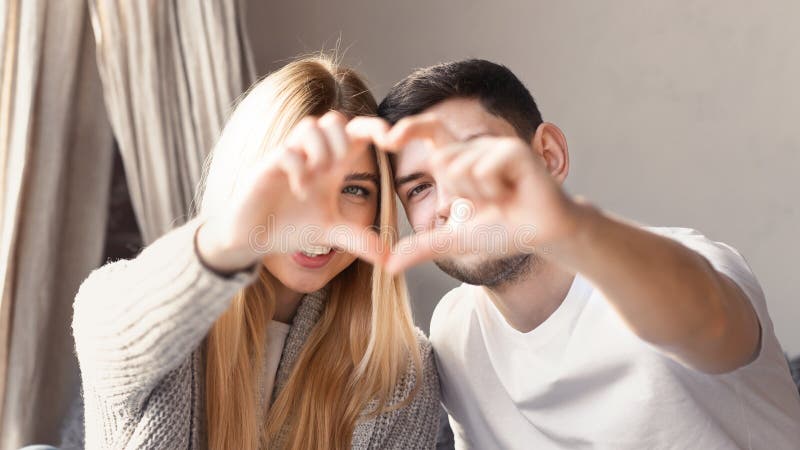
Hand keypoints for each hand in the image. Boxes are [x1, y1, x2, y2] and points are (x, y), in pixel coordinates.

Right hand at [197, 111, 390, 272]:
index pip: (355, 133)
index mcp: (330, 166)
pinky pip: (286, 152)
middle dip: (344, 138)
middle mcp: (311, 156)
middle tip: (339, 168)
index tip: (392, 137)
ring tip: (317, 180)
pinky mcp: (266, 167)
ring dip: (321, 151)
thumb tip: (389, 258)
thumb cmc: (291, 227)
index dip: (374, 128)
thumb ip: (360, 240)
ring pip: (310, 126)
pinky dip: (299, 168)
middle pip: (334, 119)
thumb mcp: (332, 234)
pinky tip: (300, 190)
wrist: (252, 238)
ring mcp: (288, 158)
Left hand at [380, 114, 579, 272]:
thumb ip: (422, 247)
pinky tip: (513, 192)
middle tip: (488, 202)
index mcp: (460, 161)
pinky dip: (494, 190)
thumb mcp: (454, 239)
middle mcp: (475, 148)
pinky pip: (482, 169)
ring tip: (502, 197)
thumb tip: (388, 265)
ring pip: (460, 166)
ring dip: (479, 194)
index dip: (409, 129)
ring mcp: (494, 146)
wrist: (541, 233)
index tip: (385, 136)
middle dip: (459, 192)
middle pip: (440, 161)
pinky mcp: (511, 149)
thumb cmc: (502, 231)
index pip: (429, 134)